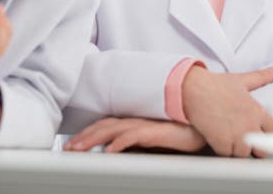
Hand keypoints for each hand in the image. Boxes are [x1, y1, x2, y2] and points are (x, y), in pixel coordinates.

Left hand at [64, 117, 206, 152]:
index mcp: (136, 121)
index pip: (106, 125)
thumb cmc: (182, 132)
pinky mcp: (156, 131)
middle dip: (84, 137)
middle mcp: (137, 120)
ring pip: (113, 130)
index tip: (73, 144)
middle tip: (68, 148)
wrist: (204, 123)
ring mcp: (145, 124)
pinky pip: (134, 136)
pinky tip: (109, 150)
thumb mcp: (154, 140)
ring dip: (93, 139)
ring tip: (79, 148)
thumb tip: (119, 152)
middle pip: (104, 126)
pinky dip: (119, 142)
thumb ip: (138, 143)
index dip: (88, 133)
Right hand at [182, 66, 272, 157]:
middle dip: (254, 147)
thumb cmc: (216, 85)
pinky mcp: (222, 143)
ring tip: (228, 137)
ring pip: (243, 153)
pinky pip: (227, 154)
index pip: (272, 131)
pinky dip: (222, 149)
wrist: (194, 90)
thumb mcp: (241, 80)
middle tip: (244, 141)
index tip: (257, 133)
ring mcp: (237, 136)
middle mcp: (250, 125)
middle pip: (261, 149)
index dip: (264, 133)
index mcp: (257, 111)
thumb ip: (260, 78)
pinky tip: (217, 138)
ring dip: (236, 149)